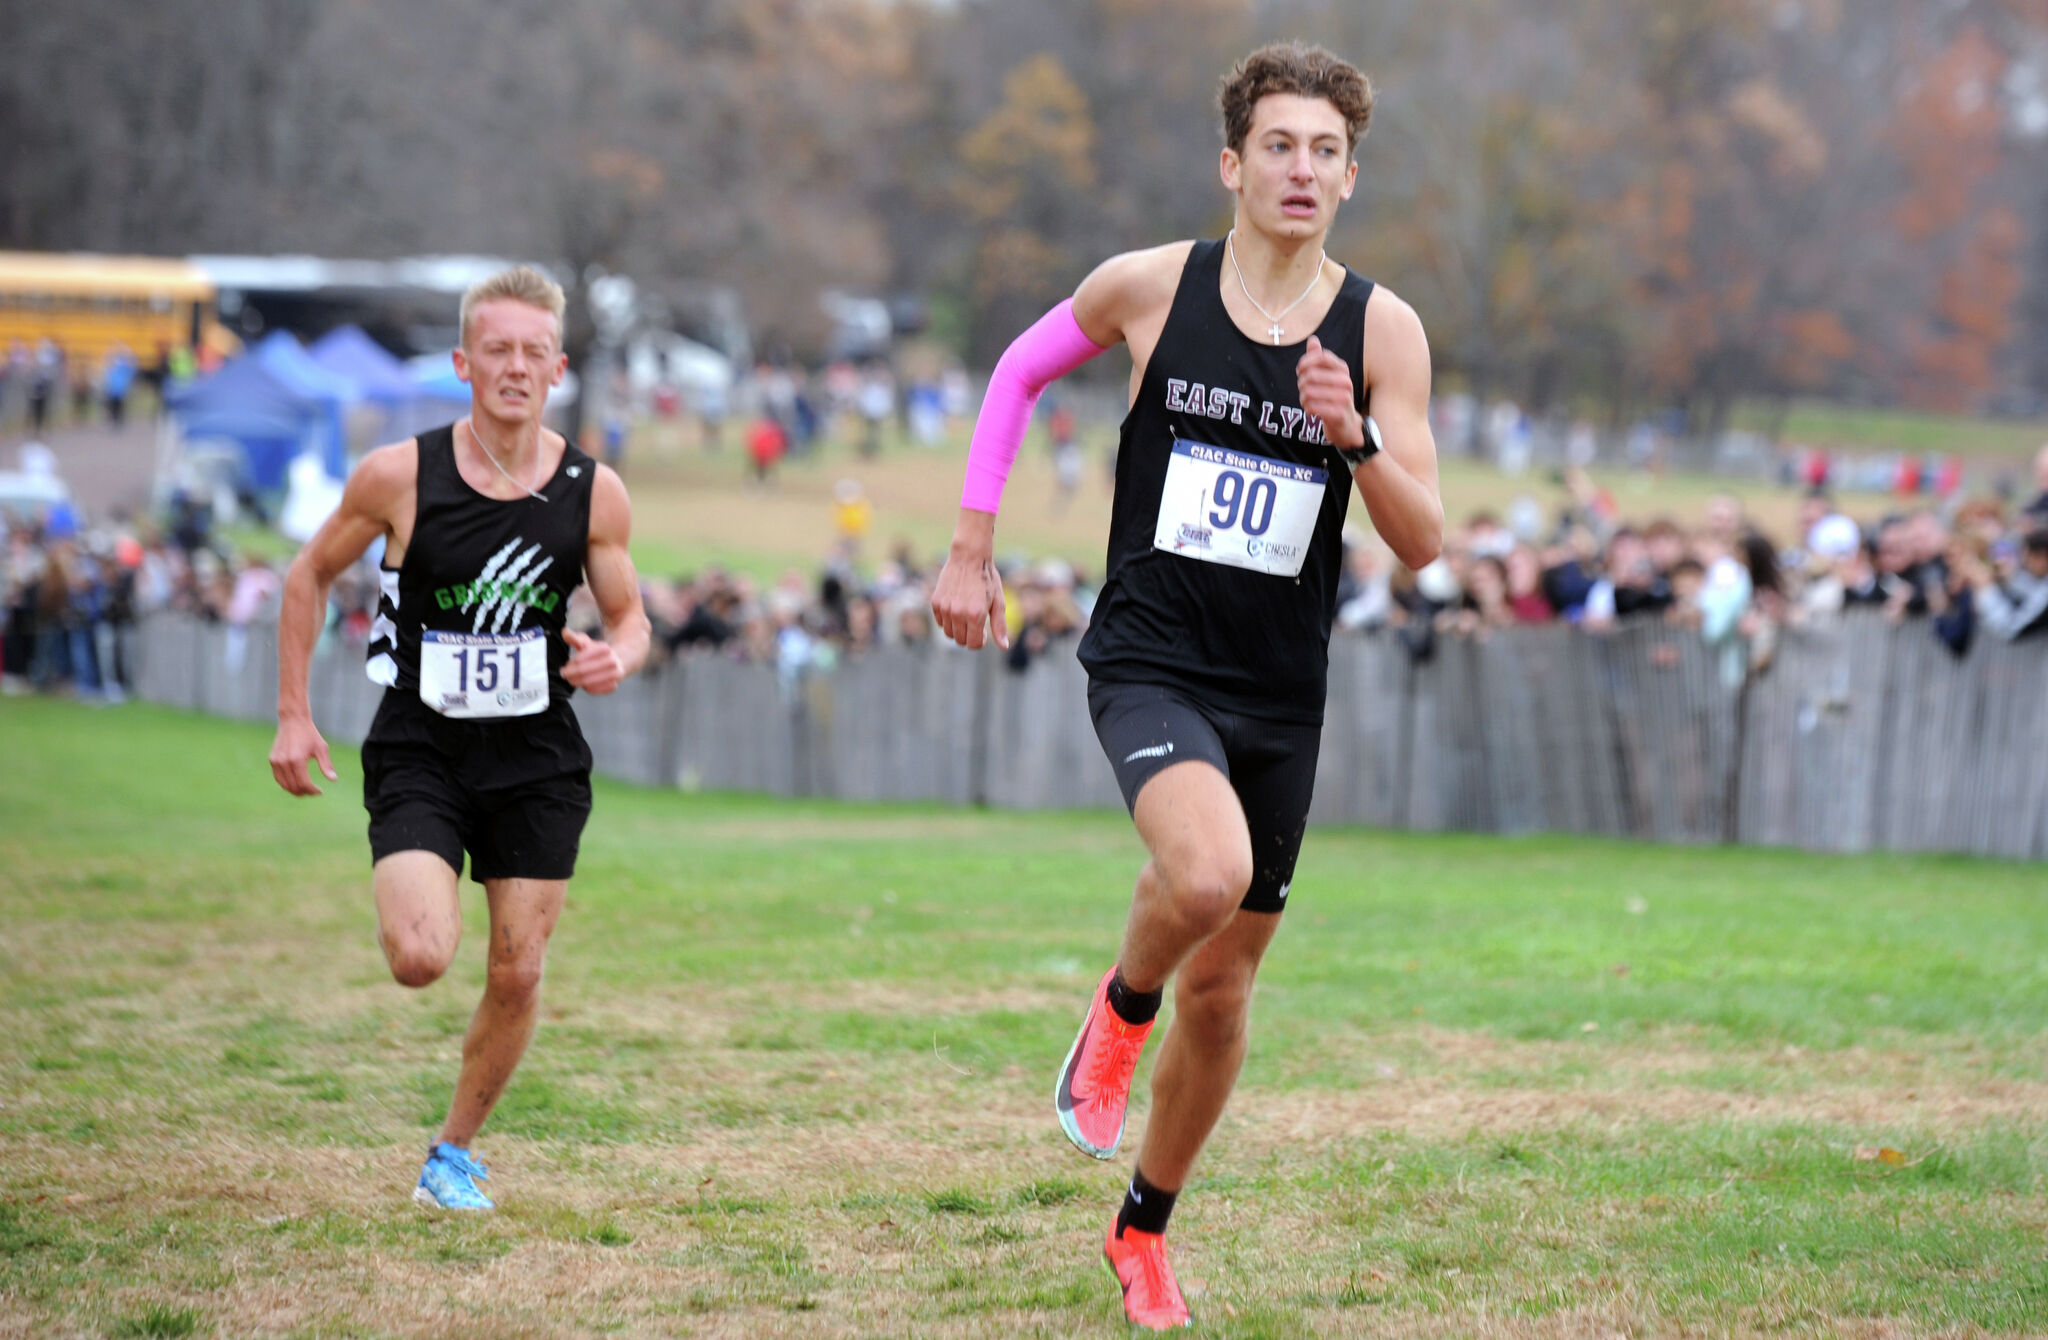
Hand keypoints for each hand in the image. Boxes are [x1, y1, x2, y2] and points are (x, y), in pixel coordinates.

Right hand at [270, 715, 335, 796]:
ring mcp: (276, 761)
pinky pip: (278, 778)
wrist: (293, 721)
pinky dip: (286, 784)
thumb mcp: (321, 748)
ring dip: (295, 791)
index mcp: (296, 760)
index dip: (312, 791)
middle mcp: (284, 762)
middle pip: (293, 786)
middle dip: (305, 792)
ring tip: (306, 790)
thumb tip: (334, 780)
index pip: (304, 783)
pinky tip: (296, 784)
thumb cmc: (309, 734)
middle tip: (314, 792)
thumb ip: (326, 765)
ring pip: (284, 785)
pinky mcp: (272, 760)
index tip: (320, 792)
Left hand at [562, 627, 624, 693]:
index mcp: (604, 649)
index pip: (581, 659)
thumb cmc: (596, 653)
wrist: (617, 663)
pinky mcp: (613, 686)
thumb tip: (564, 632)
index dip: (570, 664)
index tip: (565, 666)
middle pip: (583, 671)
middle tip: (565, 674)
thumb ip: (574, 638)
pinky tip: (583, 684)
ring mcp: (614, 675)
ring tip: (572, 679)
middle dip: (570, 674)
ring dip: (577, 682)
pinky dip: (586, 688)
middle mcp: (612, 662)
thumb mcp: (587, 643)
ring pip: (588, 682)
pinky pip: (594, 690)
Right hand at [930, 551, 1009, 650]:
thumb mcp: (998, 602)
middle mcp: (958, 613)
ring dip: (958, 629)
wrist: (968, 557)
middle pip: (960, 641)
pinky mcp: (935, 602)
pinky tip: (956, 607)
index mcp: (976, 615)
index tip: (983, 632)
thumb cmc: (987, 579)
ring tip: (966, 615)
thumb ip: (999, 626)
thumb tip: (1004, 647)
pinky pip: (940, 622)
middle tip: (975, 623)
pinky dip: (948, 620)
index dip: (980, 641)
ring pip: (948, 633)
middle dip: (969, 636)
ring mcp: (945, 608)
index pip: (974, 644)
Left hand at [1297, 336, 1363, 450]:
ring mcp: (1343, 398)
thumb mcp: (1329, 376)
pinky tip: (1311, 410)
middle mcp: (1345, 381)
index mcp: (1343, 369)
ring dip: (1303, 398)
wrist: (1347, 424)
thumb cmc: (1334, 397)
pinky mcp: (1338, 414)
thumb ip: (1319, 358)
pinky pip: (1312, 406)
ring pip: (1308, 392)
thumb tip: (1312, 340)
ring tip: (1307, 401)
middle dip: (1301, 383)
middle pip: (1310, 375)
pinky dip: (1307, 408)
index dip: (1305, 362)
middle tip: (1304, 390)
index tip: (1300, 370)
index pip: (1320, 357)